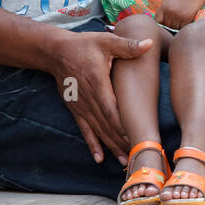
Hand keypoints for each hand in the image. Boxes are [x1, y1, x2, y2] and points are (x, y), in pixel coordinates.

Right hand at [45, 30, 153, 164]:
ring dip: (111, 147)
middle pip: (107, 125)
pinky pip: (85, 130)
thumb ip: (127, 46)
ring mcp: (81, 107)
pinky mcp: (76, 110)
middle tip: (137, 156)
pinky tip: (99, 158)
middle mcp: (88, 99)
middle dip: (122, 141)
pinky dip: (92, 144)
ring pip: (98, 131)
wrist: (56, 52)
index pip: (111, 109)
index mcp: (97, 83)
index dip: (122, 125)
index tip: (136, 137)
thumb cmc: (84, 45)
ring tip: (124, 162)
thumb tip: (148, 43)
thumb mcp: (106, 41)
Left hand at [155, 0, 204, 30]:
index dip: (161, 22)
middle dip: (170, 24)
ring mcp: (178, 15)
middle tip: (176, 19)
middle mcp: (170, 11)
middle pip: (167, 25)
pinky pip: (182, 27)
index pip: (157, 20)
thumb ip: (164, 12)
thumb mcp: (170, 2)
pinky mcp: (186, 18)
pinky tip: (186, 18)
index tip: (165, 22)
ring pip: (174, 27)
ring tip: (181, 18)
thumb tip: (161, 26)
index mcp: (163, 6)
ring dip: (177, 25)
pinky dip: (183, 25)